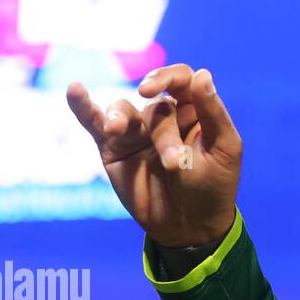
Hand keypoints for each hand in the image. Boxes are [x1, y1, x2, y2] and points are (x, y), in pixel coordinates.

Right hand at [66, 64, 241, 247]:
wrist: (189, 227)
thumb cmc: (214, 186)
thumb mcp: (224, 148)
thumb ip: (212, 112)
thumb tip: (202, 73)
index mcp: (195, 111)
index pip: (180, 79)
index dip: (166, 77)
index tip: (150, 89)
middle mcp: (165, 117)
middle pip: (156, 105)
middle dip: (163, 133)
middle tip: (172, 162)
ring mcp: (137, 132)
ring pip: (123, 111)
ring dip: (119, 120)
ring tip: (115, 132)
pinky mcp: (114, 149)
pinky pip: (95, 123)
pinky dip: (83, 106)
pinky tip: (75, 90)